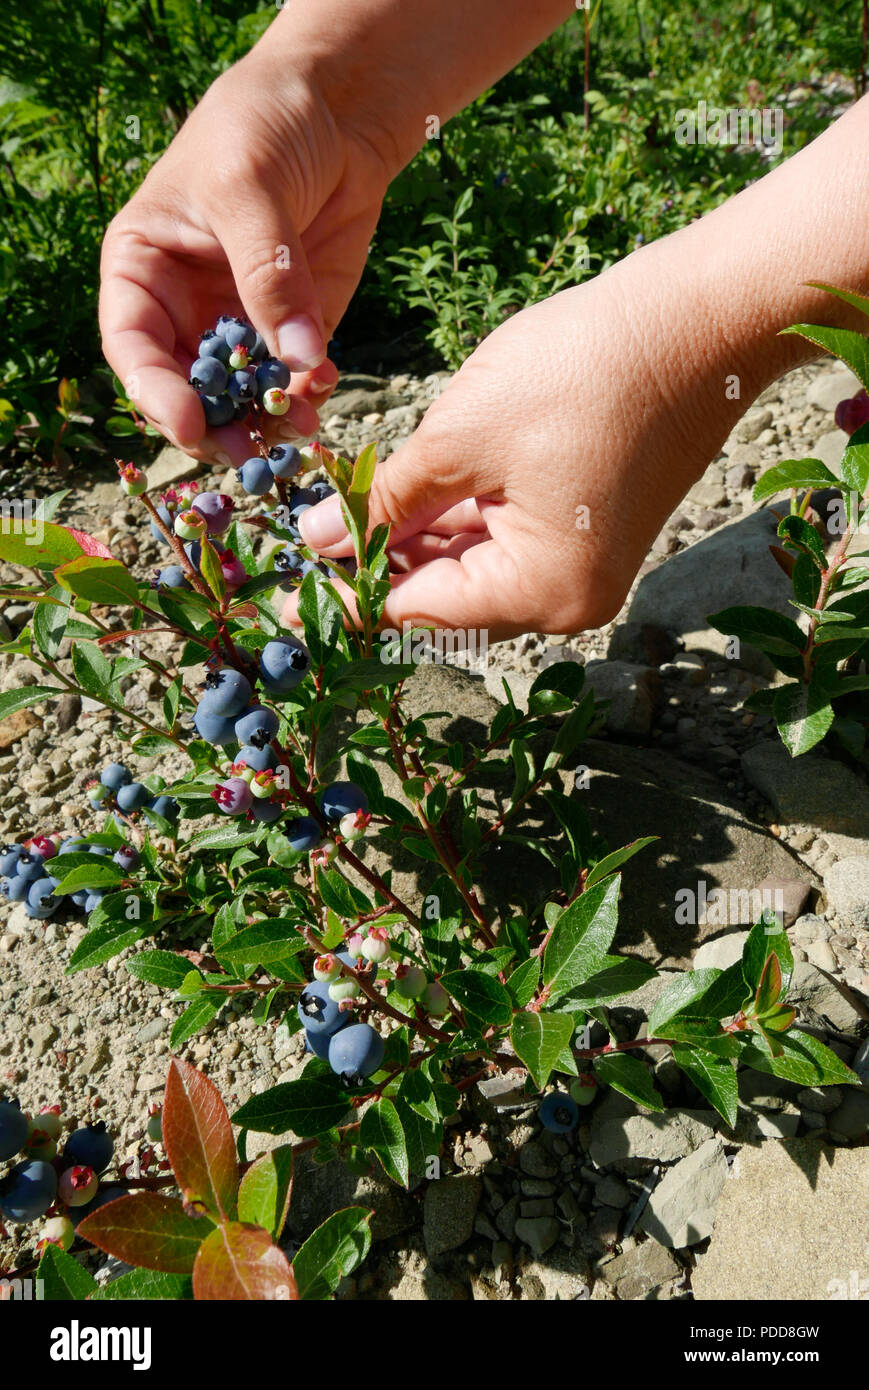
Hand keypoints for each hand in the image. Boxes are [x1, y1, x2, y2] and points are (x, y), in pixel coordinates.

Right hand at [99, 50, 391, 466]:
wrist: (334, 109)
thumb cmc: (261, 126)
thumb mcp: (249, 188)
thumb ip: (267, 275)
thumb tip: (296, 360)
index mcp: (143, 269)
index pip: (134, 345)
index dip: (155, 392)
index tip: (190, 425)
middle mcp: (185, 307)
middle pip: (188, 387)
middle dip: (217, 425)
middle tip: (250, 455)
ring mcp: (241, 322)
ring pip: (241, 395)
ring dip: (265, 422)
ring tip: (297, 435)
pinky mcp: (294, 328)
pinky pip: (294, 378)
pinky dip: (306, 395)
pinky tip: (323, 391)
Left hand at [282, 248, 759, 639]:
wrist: (693, 320)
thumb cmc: (581, 373)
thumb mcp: (459, 440)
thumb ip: (386, 500)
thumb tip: (318, 541)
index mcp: (541, 590)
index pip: (419, 610)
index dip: (349, 595)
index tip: (287, 590)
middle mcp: (566, 598)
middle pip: (445, 595)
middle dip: (376, 560)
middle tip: (305, 535)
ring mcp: (583, 565)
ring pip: (470, 564)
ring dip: (410, 535)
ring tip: (343, 505)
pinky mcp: (588, 528)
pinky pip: (503, 537)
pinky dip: (453, 517)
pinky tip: (402, 490)